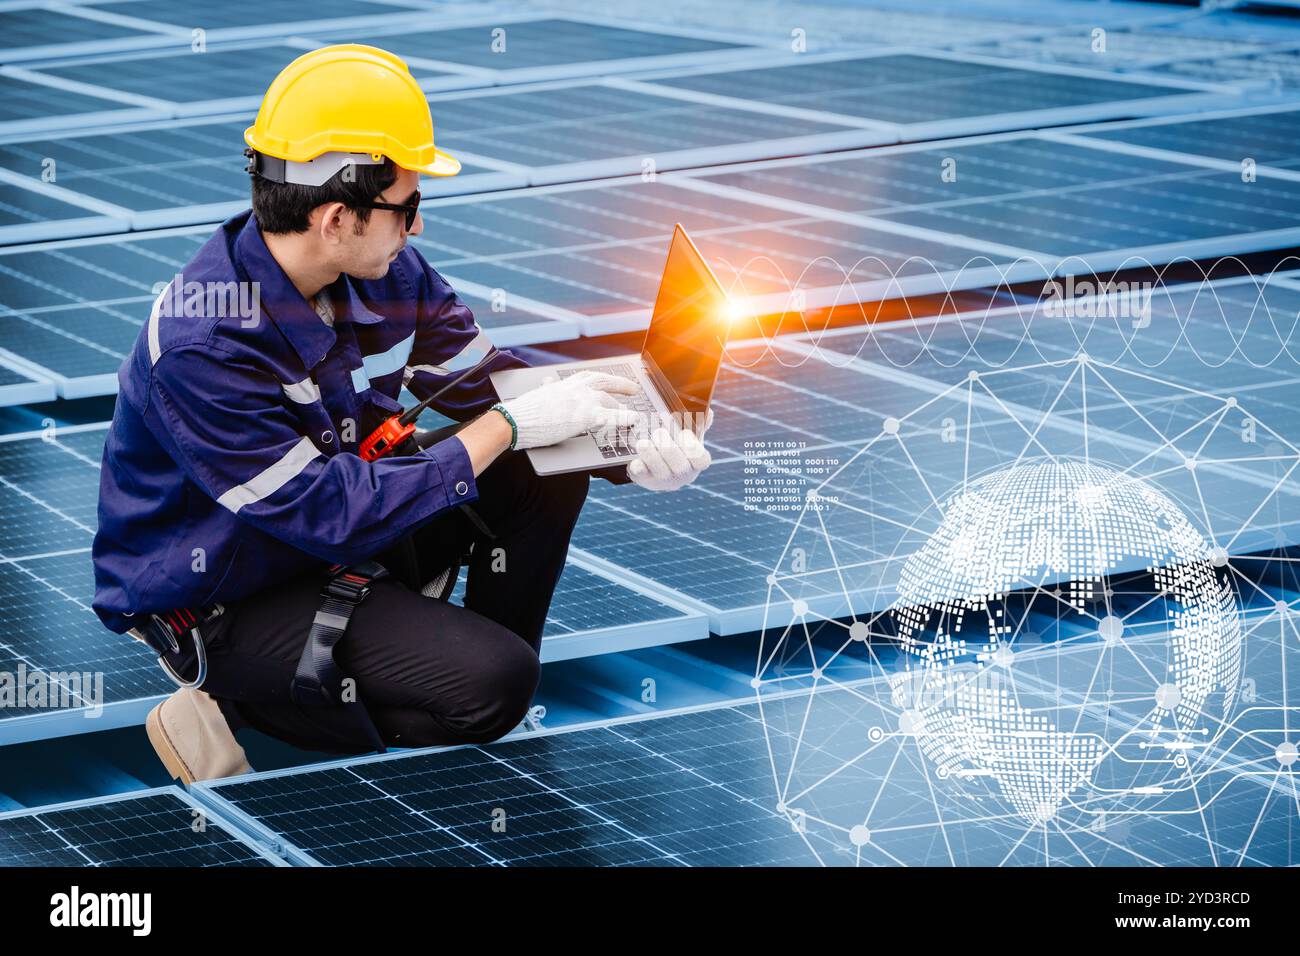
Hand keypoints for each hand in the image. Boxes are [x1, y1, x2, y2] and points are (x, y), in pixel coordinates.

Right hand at [501, 370, 638, 449]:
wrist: (516, 420)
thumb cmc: (524, 412)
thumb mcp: (540, 394)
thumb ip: (549, 389)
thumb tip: (548, 383)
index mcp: (565, 384)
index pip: (588, 377)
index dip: (602, 378)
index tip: (611, 380)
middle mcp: (576, 388)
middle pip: (605, 382)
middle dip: (621, 385)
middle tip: (633, 389)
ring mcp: (582, 400)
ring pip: (609, 400)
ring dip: (622, 407)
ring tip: (631, 414)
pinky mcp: (585, 416)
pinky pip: (611, 416)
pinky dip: (625, 417)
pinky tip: (634, 420)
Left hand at [627, 409, 712, 491]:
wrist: (654, 467)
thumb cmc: (676, 446)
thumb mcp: (687, 435)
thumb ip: (698, 424)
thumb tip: (707, 411)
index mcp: (695, 462)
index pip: (702, 460)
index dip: (694, 447)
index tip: (684, 432)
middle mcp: (682, 474)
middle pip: (680, 467)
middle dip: (669, 449)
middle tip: (658, 432)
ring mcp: (664, 480)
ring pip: (660, 472)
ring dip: (651, 455)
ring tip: (642, 442)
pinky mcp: (645, 480)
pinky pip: (642, 476)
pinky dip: (638, 467)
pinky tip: (635, 459)